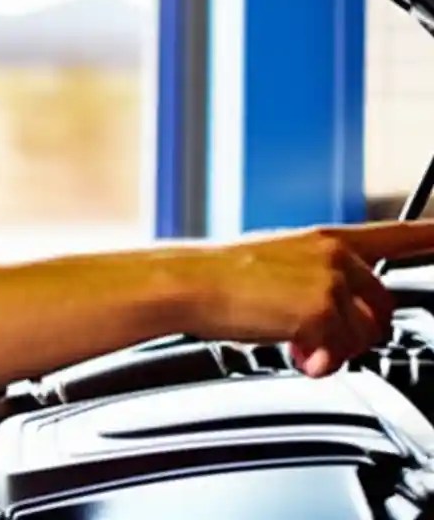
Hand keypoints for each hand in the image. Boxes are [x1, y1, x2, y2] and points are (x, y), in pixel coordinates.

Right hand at [187, 220, 433, 377]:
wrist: (189, 283)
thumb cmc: (217, 277)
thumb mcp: (275, 266)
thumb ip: (315, 282)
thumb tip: (332, 320)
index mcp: (325, 240)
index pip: (397, 235)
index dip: (430, 238)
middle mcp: (335, 256)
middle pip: (384, 307)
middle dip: (357, 333)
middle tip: (318, 339)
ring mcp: (331, 282)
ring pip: (365, 336)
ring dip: (335, 350)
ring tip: (299, 345)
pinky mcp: (321, 311)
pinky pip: (340, 354)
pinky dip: (318, 362)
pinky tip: (295, 353)